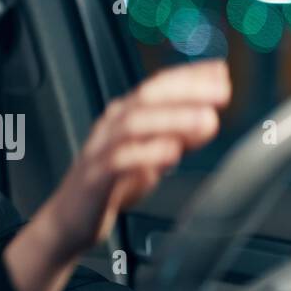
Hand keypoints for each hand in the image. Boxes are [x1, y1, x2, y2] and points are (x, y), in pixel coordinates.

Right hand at [37, 59, 231, 263]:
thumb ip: (176, 137)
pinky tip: (170, 153)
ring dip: (173, 119)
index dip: (188, 76)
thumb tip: (209, 117)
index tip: (220, 71)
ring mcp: (100, 150)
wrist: (69, 220)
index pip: (157, 86)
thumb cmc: (110, 185)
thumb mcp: (150, 156)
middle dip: (186, 91)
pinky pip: (118, 161)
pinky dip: (146, 154)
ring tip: (206, 120)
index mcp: (123, 116)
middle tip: (221, 92)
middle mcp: (111, 127)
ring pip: (134, 125)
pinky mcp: (94, 179)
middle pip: (147, 97)